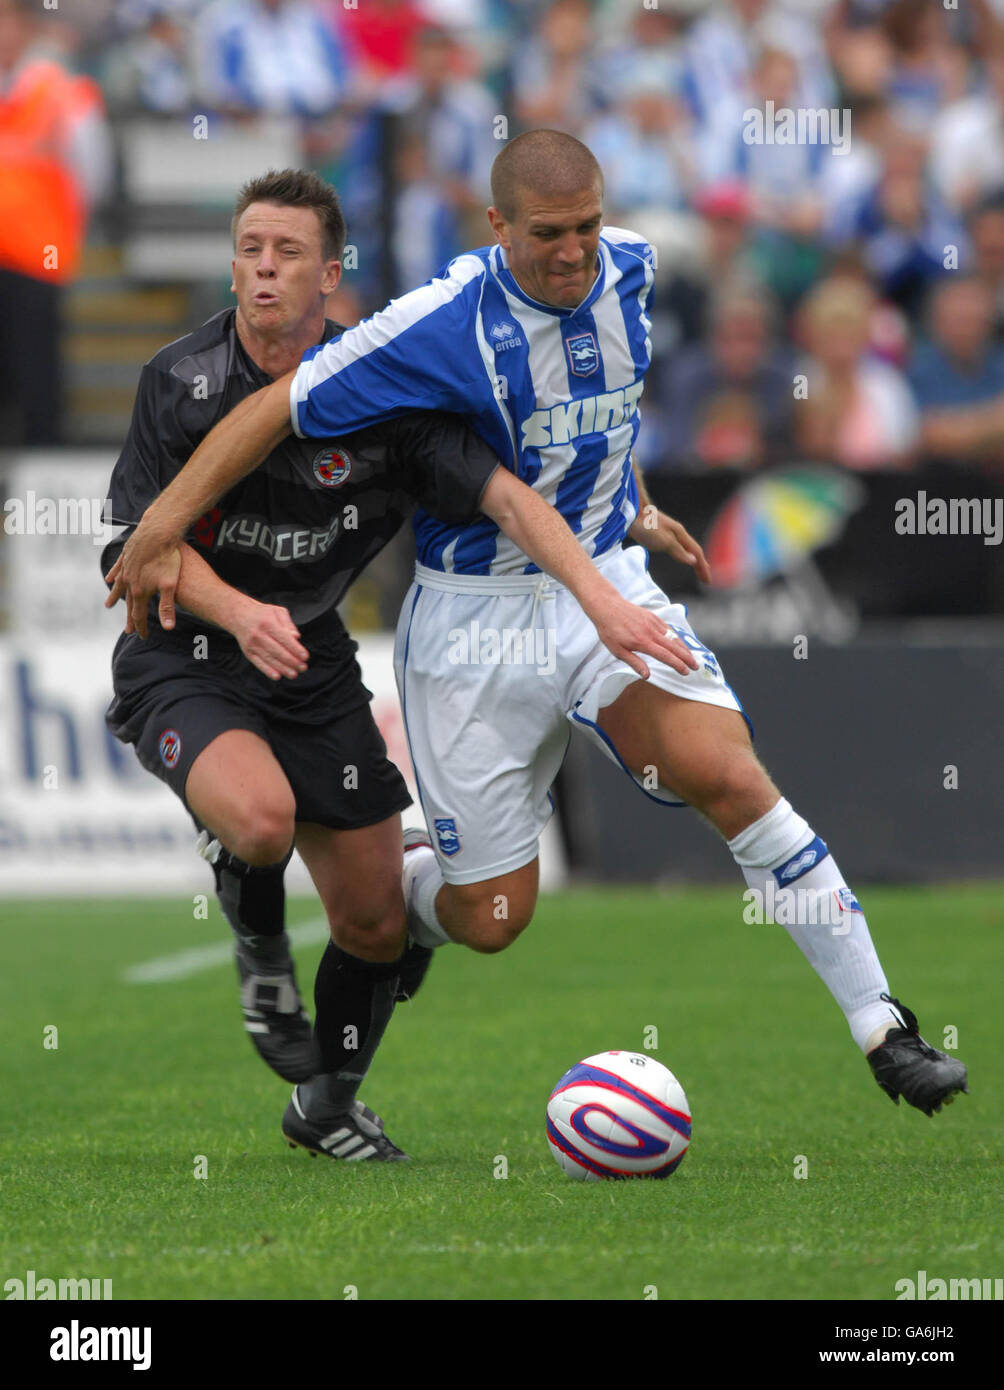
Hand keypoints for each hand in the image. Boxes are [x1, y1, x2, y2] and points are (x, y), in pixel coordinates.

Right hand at [104, 522, 181, 638]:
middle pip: (128, 604)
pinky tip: (109, 579)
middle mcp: (129, 582)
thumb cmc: (167, 559)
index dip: (141, 627)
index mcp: (140, 591)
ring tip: (109, 605)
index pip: (139, 615)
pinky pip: (118, 569)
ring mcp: (126, 569)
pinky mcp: (127, 556)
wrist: (157, 533)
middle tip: (128, 631)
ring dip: (115, 597)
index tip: (142, 636)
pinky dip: (113, 575)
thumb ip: (167, 607)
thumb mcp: (169, 585)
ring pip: (119, 586)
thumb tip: (168, 628)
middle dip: (129, 618)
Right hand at [231, 600, 308, 680]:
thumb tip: (296, 636)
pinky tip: (277, 676)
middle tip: (303, 668)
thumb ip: (288, 624)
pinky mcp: (248, 652)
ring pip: (270, 659)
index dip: (296, 649)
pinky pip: (259, 664)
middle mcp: (259, 635)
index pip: (284, 639)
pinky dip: (268, 671)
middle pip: (278, 651)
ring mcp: (252, 645)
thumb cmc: (261, 613)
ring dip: (283, 669)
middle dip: (292, 661)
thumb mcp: (277, 611)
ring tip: (294, 674)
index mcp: (268, 623)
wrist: (238, 615)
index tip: (305, 657)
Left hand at [587, 590, 698, 680]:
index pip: (665, 656)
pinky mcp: (653, 617)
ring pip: (674, 637)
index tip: (686, 672)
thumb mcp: (617, 651)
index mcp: (643, 643)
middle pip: (674, 647)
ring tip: (692, 657)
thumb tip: (647, 676)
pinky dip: (677, 636)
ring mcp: (654, 623)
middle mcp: (651, 633)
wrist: (608, 607)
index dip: (677, 665)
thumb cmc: (610, 631)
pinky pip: (668, 628)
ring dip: (684, 648)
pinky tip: (680, 642)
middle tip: (696, 666)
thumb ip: (634, 663)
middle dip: (687, 658)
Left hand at [628, 507, 711, 583]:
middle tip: (705, 579)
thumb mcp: (664, 541)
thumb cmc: (646, 526)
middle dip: (701, 565)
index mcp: (680, 534)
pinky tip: (681, 557)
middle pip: (694, 551)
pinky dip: (684, 555)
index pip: (696, 552)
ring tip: (698, 569)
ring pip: (686, 548)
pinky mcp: (661, 534)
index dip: (703, 567)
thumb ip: (679, 551)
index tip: (707, 580)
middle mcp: (678, 533)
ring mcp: (670, 533)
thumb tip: (694, 560)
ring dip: (693, 560)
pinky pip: (678, 547)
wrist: (631, 513)